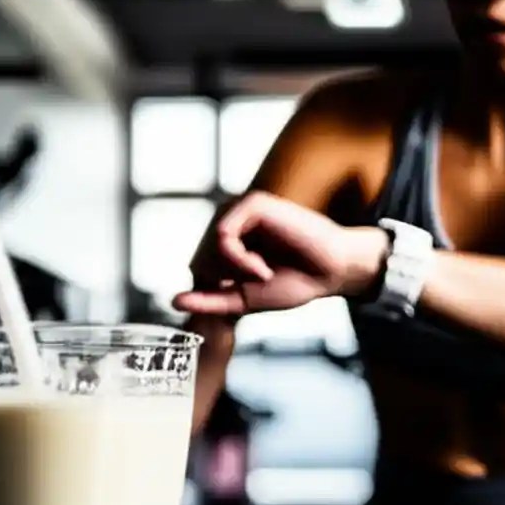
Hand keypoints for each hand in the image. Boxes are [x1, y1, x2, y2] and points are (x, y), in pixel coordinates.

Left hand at [173, 191, 387, 315]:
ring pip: (210, 248)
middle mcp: (231, 222)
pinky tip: (262, 269)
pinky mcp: (253, 203)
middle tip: (260, 282)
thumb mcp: (243, 299)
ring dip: (234, 271)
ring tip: (263, 276)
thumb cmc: (295, 282)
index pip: (197, 266)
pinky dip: (239, 260)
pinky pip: (224, 236)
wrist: (331, 272)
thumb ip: (210, 299)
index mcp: (228, 242)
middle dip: (226, 280)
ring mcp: (240, 210)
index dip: (217, 289)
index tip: (248, 293)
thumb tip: (173, 301)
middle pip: (200, 258)